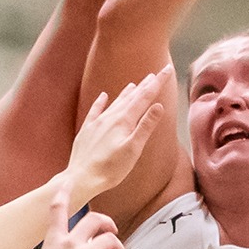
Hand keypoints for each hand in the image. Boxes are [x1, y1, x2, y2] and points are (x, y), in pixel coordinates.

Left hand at [65, 67, 169, 200]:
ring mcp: (97, 122)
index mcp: (124, 121)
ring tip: (135, 84)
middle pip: (131, 97)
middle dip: (145, 85)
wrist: (81, 178)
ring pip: (115, 102)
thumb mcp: (133, 149)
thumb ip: (145, 126)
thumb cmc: (110, 169)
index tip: (167, 69)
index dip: (157, 83)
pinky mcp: (87, 130)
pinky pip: (95, 110)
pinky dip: (101, 102)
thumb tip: (159, 105)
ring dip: (127, 92)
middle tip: (155, 73)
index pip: (145, 97)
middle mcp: (110, 117)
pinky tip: (103, 96)